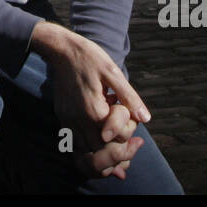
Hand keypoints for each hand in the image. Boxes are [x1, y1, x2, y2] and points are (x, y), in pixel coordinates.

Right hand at [32, 22, 150, 178]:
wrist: (61, 49)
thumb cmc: (89, 57)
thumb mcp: (113, 72)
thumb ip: (129, 97)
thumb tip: (146, 118)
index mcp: (93, 109)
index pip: (115, 137)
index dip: (128, 131)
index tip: (131, 116)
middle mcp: (78, 120)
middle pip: (100, 152)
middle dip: (118, 149)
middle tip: (131, 137)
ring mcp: (67, 121)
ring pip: (84, 155)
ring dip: (102, 157)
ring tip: (118, 148)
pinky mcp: (63, 119)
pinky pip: (74, 146)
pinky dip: (88, 153)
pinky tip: (100, 145)